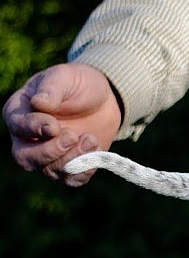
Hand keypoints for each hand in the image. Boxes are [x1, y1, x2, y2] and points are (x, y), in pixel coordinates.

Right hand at [3, 63, 121, 185]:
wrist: (102, 98)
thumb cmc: (77, 83)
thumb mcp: (65, 77)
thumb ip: (52, 89)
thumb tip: (39, 103)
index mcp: (19, 113)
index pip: (17, 127)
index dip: (34, 129)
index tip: (54, 126)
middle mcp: (28, 139)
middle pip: (26, 158)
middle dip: (50, 152)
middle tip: (73, 136)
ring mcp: (49, 155)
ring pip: (50, 171)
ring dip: (72, 160)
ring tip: (91, 139)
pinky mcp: (71, 164)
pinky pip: (71, 180)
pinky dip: (83, 172)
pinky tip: (96, 153)